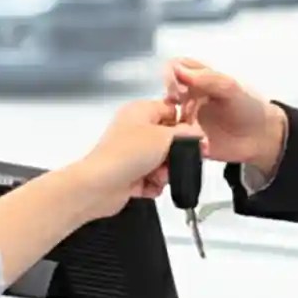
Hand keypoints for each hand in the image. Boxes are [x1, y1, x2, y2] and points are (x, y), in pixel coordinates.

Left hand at [76, 99, 184, 219]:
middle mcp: (135, 130)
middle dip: (176, 154)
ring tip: (157, 177)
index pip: (171, 110)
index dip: (185, 124)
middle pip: (169, 139)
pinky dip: (153, 184)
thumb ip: (187, 134)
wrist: (98, 185)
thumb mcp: (165, 137)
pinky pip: (152, 178)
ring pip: (163, 161)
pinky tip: (148, 186)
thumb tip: (198, 134)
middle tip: (176, 161)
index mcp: (141, 111)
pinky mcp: (129, 174)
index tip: (196, 138)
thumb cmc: (128, 153)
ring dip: (165, 172)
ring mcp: (132, 153)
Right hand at [161, 57, 286, 174]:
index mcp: (199, 79)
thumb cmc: (248, 108)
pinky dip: (169, 139)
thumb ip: (207, 78)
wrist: (260, 139)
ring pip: (164, 116)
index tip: (178, 85)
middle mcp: (188, 97)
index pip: (174, 68)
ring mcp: (185, 120)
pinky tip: (179, 140)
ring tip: (181, 127)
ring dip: (167, 120)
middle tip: (179, 106)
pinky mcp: (185, 140)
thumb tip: (177, 69)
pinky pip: (168, 139)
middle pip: (165, 92)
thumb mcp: (231, 88)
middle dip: (168, 99)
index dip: (171, 74)